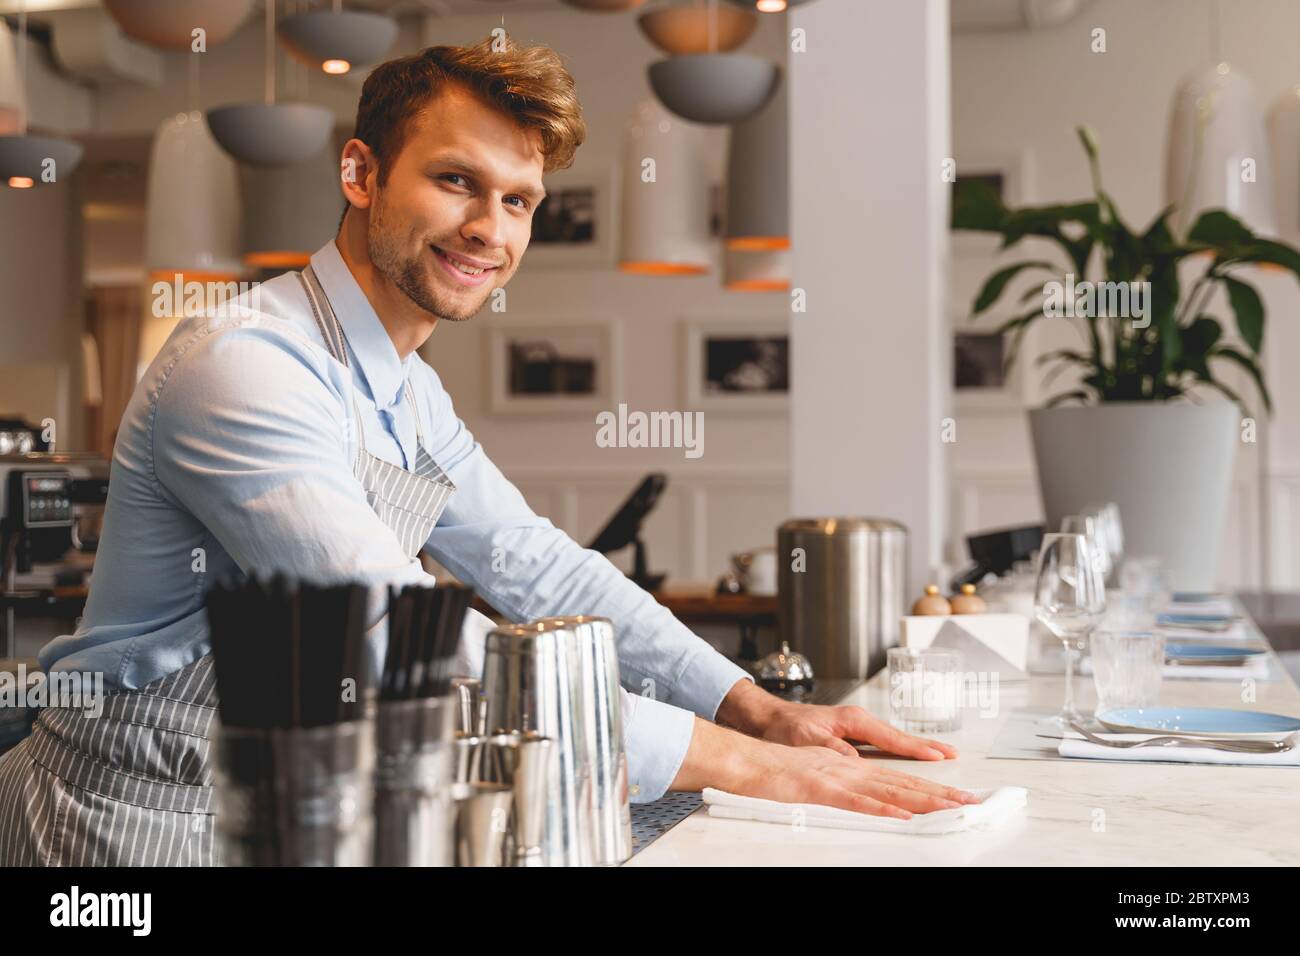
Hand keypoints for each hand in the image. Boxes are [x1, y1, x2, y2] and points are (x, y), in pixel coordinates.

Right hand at [673, 719, 978, 819]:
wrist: (745, 756)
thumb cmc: (773, 766)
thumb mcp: (814, 771)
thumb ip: (839, 783)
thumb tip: (864, 797)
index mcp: (849, 765)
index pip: (896, 777)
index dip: (928, 786)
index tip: (956, 794)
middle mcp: (849, 768)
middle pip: (901, 782)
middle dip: (938, 792)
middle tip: (970, 801)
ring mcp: (836, 778)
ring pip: (887, 790)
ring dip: (921, 800)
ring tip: (951, 807)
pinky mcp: (819, 789)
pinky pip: (854, 802)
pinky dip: (879, 809)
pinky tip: (901, 815)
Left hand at [761, 701, 958, 760]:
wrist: (771, 718)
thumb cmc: (786, 728)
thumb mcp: (806, 739)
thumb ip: (831, 749)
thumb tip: (854, 759)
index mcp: (851, 720)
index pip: (890, 736)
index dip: (914, 748)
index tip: (936, 755)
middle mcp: (859, 720)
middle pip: (899, 735)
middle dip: (927, 745)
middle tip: (953, 754)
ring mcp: (858, 726)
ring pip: (894, 739)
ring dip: (918, 747)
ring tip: (943, 755)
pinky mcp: (855, 734)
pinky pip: (884, 743)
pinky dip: (902, 749)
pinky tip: (913, 756)